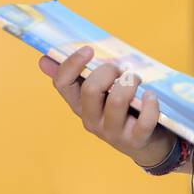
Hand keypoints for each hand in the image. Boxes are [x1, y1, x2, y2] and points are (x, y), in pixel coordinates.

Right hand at [40, 46, 176, 168]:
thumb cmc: (120, 111)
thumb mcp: (98, 95)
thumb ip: (75, 77)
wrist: (146, 144)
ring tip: (137, 80)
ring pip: (117, 100)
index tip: (89, 49)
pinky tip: (150, 96)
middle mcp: (91, 120)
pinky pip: (144, 120)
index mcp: (79, 105)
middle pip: (91, 89)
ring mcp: (112, 132)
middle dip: (108, 71)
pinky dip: (150, 104)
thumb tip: (43, 60)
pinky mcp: (135, 140)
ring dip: (131, 82)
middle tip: (121, 70)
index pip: (62, 84)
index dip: (72, 63)